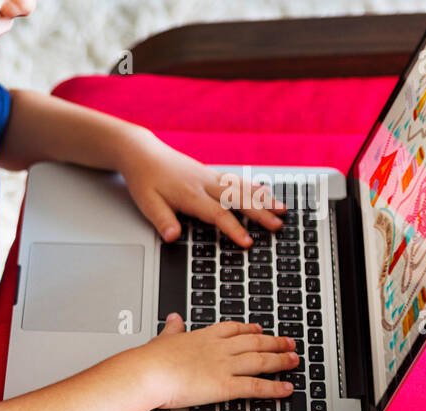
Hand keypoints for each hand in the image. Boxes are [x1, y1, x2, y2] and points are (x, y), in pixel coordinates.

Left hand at [117, 130, 285, 246]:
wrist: (143, 153)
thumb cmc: (145, 180)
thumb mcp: (147, 203)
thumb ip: (162, 221)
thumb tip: (172, 238)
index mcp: (190, 194)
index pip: (217, 214)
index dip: (233, 229)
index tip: (247, 242)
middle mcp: (205, 184)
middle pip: (238, 200)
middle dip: (259, 213)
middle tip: (277, 226)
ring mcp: (210, 177)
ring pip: (242, 188)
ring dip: (263, 199)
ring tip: (282, 210)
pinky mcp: (211, 174)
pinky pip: (237, 180)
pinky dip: (254, 187)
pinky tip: (266, 192)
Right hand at [132, 316, 297, 409]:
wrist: (148, 373)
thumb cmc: (150, 359)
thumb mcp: (162, 338)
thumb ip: (172, 329)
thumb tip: (174, 318)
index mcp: (203, 336)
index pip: (234, 329)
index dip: (250, 329)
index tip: (260, 329)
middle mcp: (219, 348)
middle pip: (254, 342)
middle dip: (274, 343)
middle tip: (289, 343)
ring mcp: (224, 366)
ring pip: (260, 361)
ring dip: (280, 360)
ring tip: (294, 360)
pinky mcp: (225, 386)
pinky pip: (255, 386)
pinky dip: (273, 388)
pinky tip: (286, 389)